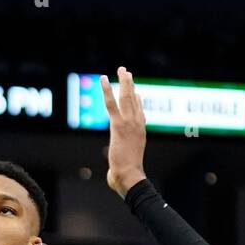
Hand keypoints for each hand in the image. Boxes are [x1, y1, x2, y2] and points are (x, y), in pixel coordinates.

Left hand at [101, 66, 147, 197]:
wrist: (130, 175)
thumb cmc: (128, 175)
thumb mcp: (128, 161)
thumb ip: (123, 158)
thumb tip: (118, 167)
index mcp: (141, 132)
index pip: (140, 112)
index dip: (137, 100)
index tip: (135, 91)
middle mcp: (138, 124)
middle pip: (135, 100)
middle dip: (131, 85)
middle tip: (126, 72)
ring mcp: (129, 123)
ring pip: (126, 97)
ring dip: (124, 82)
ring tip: (121, 69)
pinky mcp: (118, 125)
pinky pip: (111, 104)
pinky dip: (107, 90)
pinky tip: (103, 80)